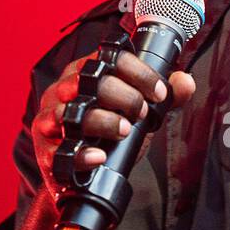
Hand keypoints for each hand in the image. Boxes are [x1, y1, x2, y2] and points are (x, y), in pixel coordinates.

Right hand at [32, 49, 195, 199]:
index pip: (111, 58)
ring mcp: (50, 119)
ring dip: (104, 121)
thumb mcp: (138, 111)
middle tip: (141, 113)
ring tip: (124, 131)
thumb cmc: (108, 133)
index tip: (158, 93)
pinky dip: (81, 154)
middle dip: (124, 96)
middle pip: (89, 80)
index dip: (139, 73)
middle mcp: (63, 90)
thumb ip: (164, 98)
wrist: (83, 172)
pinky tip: (99, 155)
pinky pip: (58, 150)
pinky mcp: (45, 150)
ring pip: (71, 113)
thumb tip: (185, 81)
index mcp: (85, 72)